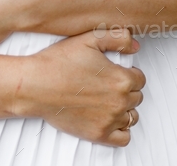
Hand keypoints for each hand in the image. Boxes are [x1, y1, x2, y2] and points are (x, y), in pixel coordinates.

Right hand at [18, 28, 144, 145]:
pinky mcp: (98, 134)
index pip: (140, 79)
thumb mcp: (88, 39)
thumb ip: (116, 37)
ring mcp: (109, 120)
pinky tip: (110, 118)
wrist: (36, 86)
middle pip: (137, 97)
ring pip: (132, 117)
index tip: (118, 71)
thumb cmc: (58, 62)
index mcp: (120, 78)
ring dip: (125, 108)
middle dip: (127, 89)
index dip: (130, 73)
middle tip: (109, 83)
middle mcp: (119, 101)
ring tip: (109, 99)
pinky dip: (121, 129)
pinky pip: (124, 138)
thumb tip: (134, 45)